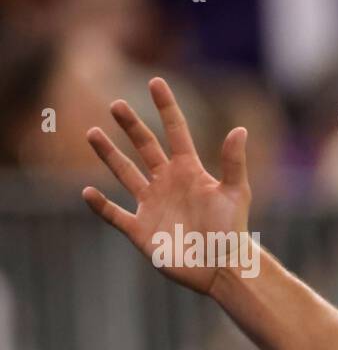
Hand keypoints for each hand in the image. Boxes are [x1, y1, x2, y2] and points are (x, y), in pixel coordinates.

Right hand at [81, 77, 250, 295]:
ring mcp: (152, 206)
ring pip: (124, 174)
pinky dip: (100, 205)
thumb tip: (240, 129)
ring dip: (108, 155)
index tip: (156, 82)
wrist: (223, 267)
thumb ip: (234, 162)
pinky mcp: (141, 230)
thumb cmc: (233, 231)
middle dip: (131, 126)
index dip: (166, 107)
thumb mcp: (235, 193)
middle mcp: (168, 184)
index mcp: (190, 171)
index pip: (175, 132)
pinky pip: (115, 214)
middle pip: (145, 148)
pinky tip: (86, 192)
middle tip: (115, 104)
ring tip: (92, 133)